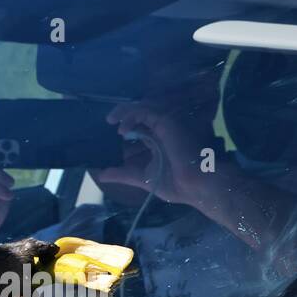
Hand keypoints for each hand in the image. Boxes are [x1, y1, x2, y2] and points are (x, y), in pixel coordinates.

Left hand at [93, 100, 217, 205]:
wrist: (196, 187)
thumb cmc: (175, 184)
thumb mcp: (141, 178)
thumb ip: (122, 174)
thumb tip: (101, 176)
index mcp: (156, 143)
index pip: (138, 129)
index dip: (125, 128)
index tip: (111, 135)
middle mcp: (160, 132)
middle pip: (139, 115)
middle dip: (123, 114)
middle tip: (110, 121)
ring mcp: (164, 126)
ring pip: (142, 108)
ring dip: (125, 111)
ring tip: (112, 120)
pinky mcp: (166, 122)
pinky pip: (146, 111)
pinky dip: (132, 116)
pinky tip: (123, 129)